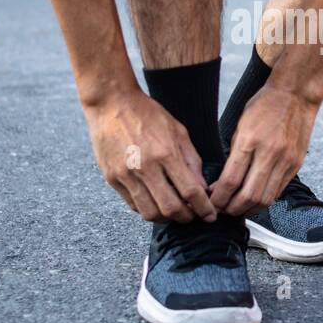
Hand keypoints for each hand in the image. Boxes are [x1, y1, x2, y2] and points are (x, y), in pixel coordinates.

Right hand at [85, 88, 216, 223]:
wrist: (111, 103)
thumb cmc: (148, 114)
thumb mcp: (178, 131)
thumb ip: (192, 161)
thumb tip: (202, 189)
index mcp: (166, 153)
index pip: (190, 192)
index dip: (204, 208)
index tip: (211, 215)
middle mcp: (145, 167)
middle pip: (171, 209)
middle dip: (187, 218)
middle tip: (193, 216)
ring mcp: (126, 175)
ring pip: (150, 213)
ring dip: (166, 218)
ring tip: (174, 212)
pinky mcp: (112, 178)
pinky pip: (133, 205)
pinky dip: (148, 209)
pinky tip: (156, 202)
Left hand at [211, 84, 318, 215]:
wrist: (296, 94)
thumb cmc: (264, 105)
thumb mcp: (240, 124)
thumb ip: (233, 154)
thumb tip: (222, 182)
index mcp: (250, 140)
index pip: (231, 180)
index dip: (218, 198)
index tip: (211, 202)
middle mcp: (269, 153)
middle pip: (248, 196)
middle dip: (232, 209)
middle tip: (222, 210)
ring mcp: (285, 161)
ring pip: (265, 199)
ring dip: (248, 210)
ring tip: (237, 209)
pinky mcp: (296, 165)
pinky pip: (278, 191)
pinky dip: (264, 200)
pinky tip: (254, 200)